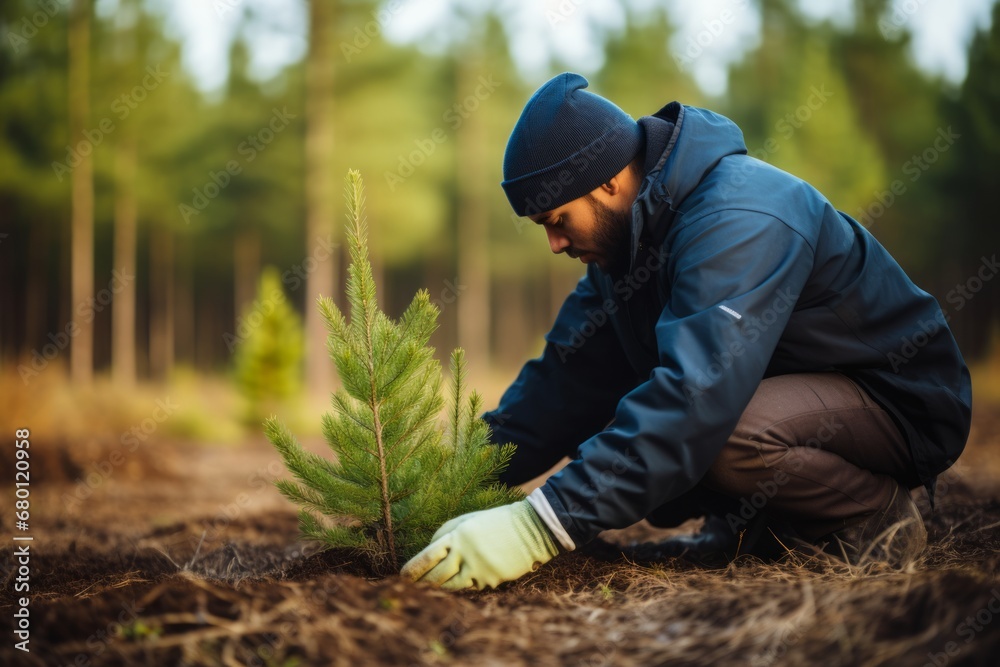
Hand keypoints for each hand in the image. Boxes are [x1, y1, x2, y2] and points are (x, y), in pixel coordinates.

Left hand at [400, 500, 559, 589]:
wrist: (530, 529)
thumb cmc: (496, 522)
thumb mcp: (468, 521)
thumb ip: (446, 534)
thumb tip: (429, 551)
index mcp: (458, 534)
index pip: (427, 556)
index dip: (413, 569)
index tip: (402, 577)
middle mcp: (465, 552)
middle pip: (436, 576)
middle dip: (421, 584)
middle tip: (411, 589)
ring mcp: (478, 568)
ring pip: (451, 586)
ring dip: (439, 590)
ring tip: (428, 591)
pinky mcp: (491, 580)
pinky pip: (470, 588)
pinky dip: (462, 588)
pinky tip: (457, 587)